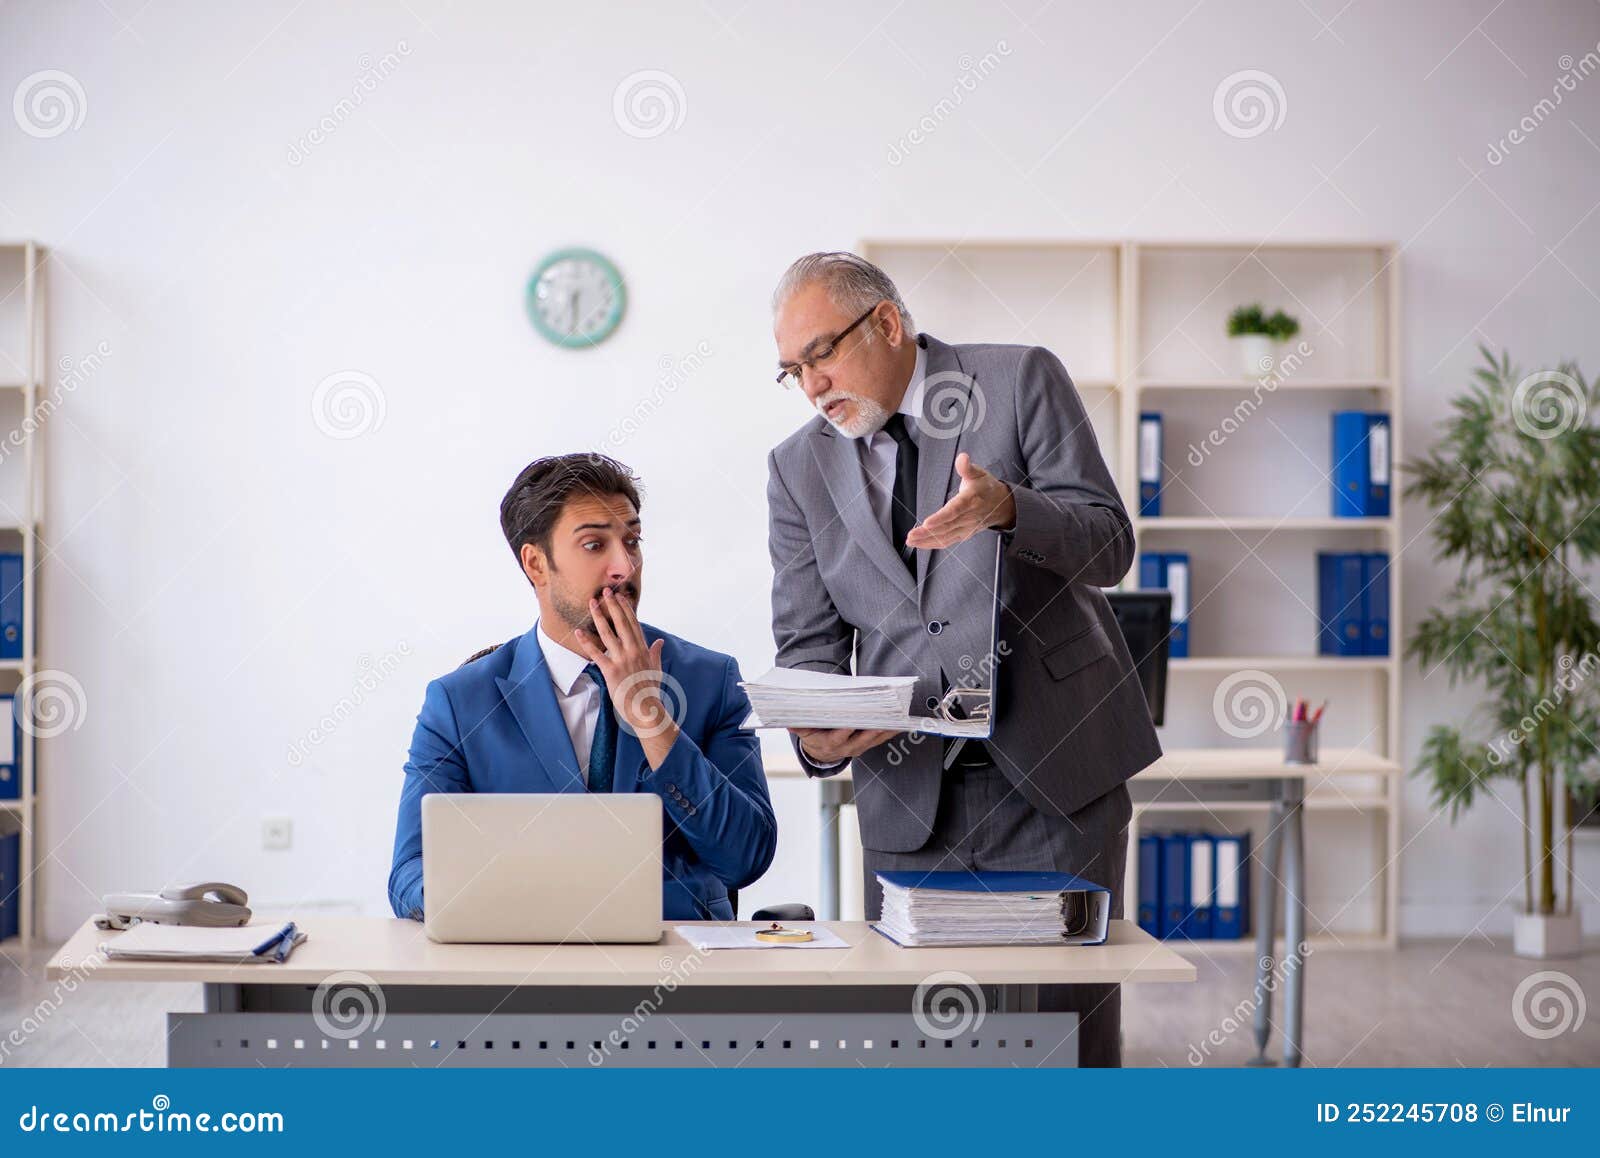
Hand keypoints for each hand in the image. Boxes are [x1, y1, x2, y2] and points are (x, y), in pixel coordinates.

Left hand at [574, 588, 677, 764]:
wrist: (646, 709)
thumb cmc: (650, 690)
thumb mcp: (656, 669)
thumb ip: (656, 653)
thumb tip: (660, 641)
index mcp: (643, 650)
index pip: (634, 624)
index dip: (626, 609)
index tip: (620, 597)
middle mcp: (633, 651)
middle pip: (621, 623)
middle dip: (613, 606)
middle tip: (605, 592)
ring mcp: (622, 660)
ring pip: (608, 634)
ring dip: (599, 617)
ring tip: (592, 603)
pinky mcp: (611, 671)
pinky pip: (596, 653)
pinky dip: (587, 642)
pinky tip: (578, 632)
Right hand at [790, 726, 900, 764]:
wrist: (820, 753)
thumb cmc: (813, 736)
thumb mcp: (803, 731)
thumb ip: (797, 726)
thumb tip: (787, 721)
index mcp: (831, 744)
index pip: (839, 738)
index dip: (845, 732)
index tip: (851, 723)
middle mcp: (847, 748)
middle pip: (862, 739)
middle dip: (872, 730)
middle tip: (882, 719)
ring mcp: (859, 748)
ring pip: (874, 739)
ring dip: (885, 730)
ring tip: (896, 719)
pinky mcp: (867, 745)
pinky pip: (881, 738)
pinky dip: (890, 731)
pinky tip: (900, 723)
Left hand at [903, 453, 1015, 549]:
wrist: (1002, 505)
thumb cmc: (986, 487)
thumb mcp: (978, 473)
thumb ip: (967, 467)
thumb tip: (962, 458)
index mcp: (970, 500)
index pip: (954, 511)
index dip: (940, 518)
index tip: (927, 523)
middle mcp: (969, 517)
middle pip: (946, 527)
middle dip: (927, 533)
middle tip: (911, 535)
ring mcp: (966, 528)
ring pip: (945, 537)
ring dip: (927, 541)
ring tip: (911, 540)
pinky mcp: (963, 534)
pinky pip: (947, 541)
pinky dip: (933, 544)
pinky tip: (920, 544)